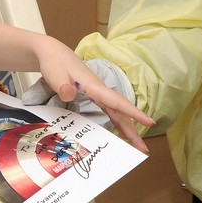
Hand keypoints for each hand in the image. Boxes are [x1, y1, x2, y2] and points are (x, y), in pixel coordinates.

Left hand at [22, 56, 152, 152]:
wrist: (52, 53)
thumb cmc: (54, 63)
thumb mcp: (55, 74)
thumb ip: (62, 85)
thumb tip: (68, 94)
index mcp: (94, 86)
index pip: (117, 102)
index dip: (133, 113)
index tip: (149, 123)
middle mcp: (100, 89)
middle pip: (121, 111)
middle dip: (133, 129)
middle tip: (143, 148)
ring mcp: (98, 92)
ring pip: (117, 111)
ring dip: (127, 127)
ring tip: (137, 145)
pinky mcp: (93, 94)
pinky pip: (110, 109)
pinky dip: (117, 121)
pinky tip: (120, 131)